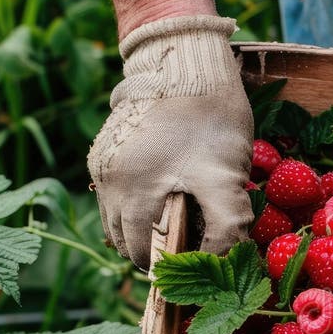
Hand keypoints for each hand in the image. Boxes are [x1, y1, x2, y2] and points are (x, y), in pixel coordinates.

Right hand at [88, 16, 253, 269]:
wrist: (188, 61)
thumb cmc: (212, 121)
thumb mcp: (228, 179)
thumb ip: (225, 226)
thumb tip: (220, 263)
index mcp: (130, 191)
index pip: (141, 251)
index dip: (168, 267)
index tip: (193, 272)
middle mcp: (107, 179)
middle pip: (124, 237)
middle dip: (153, 250)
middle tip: (187, 254)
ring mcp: (104, 161)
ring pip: (118, 215)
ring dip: (144, 228)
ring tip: (179, 229)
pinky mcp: (109, 146)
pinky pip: (118, 190)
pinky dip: (138, 203)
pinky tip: (166, 199)